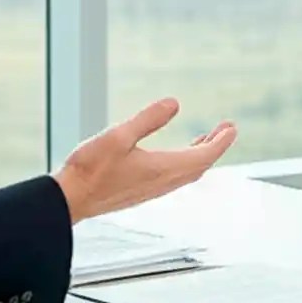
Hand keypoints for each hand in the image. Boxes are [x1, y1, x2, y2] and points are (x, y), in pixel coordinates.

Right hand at [52, 98, 235, 222]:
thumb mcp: (119, 135)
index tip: (232, 127)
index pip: (204, 156)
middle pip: (200, 165)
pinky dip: (184, 163)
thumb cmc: (90, 168)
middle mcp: (163, 183)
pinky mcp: (141, 192)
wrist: (70, 200)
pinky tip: (175, 156)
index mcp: (163, 169)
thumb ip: (148, 119)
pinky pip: (174, 177)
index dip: (221, 141)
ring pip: (187, 172)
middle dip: (214, 146)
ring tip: (205, 138)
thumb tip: (175, 103)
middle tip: (225, 128)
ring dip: (200, 155)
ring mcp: (152, 190)